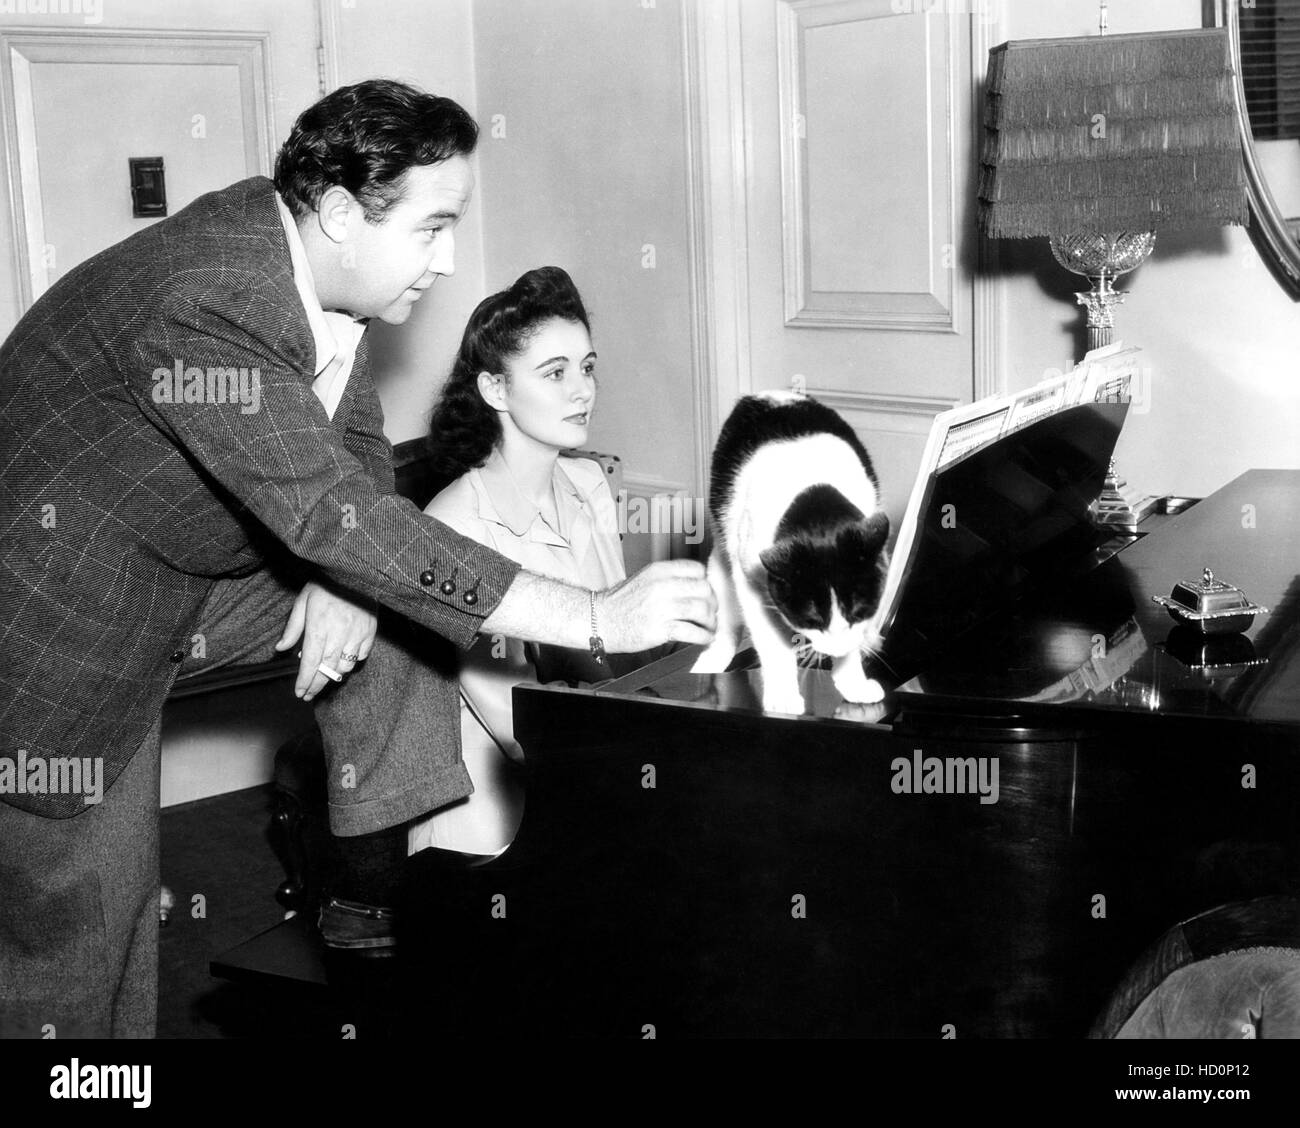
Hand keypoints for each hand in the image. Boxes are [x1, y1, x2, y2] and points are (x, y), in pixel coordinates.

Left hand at [275, 582, 377, 700]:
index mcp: (318, 626)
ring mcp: (356, 634)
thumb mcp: (303, 601)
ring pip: (345, 665)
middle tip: (309, 694)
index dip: (305, 680)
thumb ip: (293, 626)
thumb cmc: (326, 585)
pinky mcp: (370, 632)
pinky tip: (344, 660)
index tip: (300, 692)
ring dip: (334, 674)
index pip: (309, 661)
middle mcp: (338, 633)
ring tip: (325, 677)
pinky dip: (352, 662)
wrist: (355, 572)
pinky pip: (361, 655)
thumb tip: (281, 648)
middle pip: (326, 668)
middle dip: (317, 684)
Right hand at [596, 560, 716, 651]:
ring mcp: (661, 608)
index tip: (707, 593)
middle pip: (704, 590)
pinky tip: (704, 638)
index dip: (707, 582)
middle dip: (712, 603)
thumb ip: (669, 579)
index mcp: (659, 570)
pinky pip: (692, 632)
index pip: (697, 570)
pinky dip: (703, 637)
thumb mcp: (645, 579)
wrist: (600, 620)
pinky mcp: (659, 629)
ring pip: (701, 610)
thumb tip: (698, 588)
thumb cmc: (621, 602)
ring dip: (710, 621)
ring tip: (709, 627)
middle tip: (710, 612)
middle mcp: (661, 586)